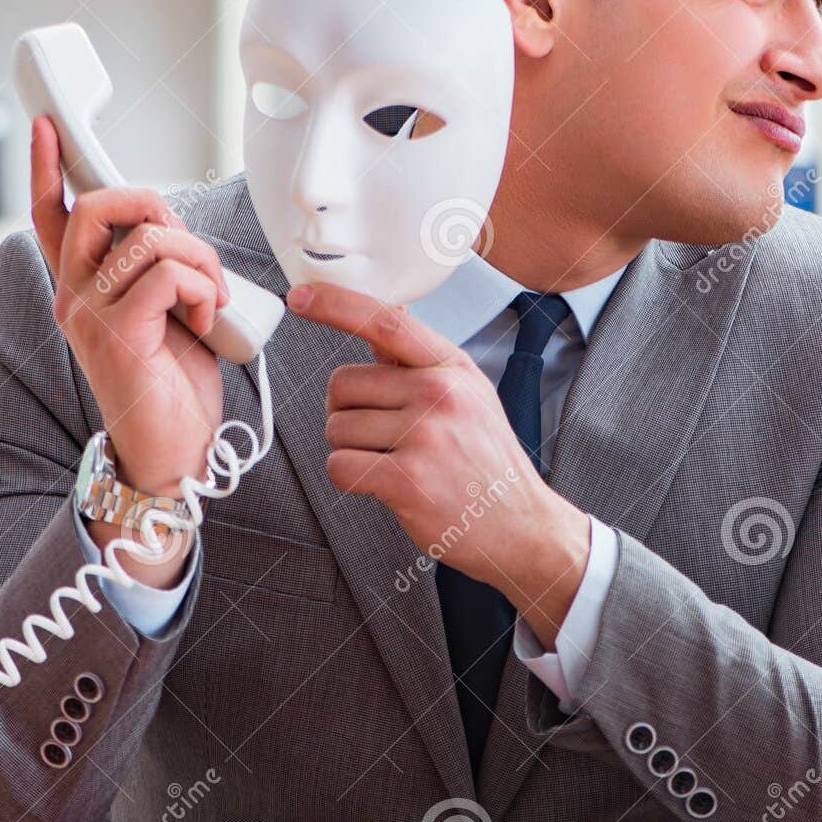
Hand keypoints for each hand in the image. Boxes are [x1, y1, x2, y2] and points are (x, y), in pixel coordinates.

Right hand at [30, 117, 225, 577]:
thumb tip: (170, 229)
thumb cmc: (174, 387)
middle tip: (190, 250)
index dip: (49, 168)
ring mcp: (88, 316)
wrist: (176, 455)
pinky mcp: (116, 335)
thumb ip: (155, 269)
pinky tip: (205, 319)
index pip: (53, 216)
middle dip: (158, 207)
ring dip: (200, 259)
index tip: (49, 126)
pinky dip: (201, 288)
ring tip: (210, 298)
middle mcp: (73, 298)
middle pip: (99, 207)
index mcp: (81, 289)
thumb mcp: (166, 313)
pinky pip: (166, 274)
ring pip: (147, 238)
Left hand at [288, 281, 591, 645]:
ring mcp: (424, 437)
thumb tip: (379, 322)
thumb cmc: (487, 463)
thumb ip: (419, 363)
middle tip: (382, 435)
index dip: (336, 305)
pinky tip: (384, 484)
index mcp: (452, 367)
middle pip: (343, 384)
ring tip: (394, 462)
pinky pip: (340, 466)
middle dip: (348, 412)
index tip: (301, 296)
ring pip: (337, 428)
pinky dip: (350, 478)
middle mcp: (439, 394)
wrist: (520, 525)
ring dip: (351, 450)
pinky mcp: (407, 480)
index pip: (386, 322)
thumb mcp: (469, 395)